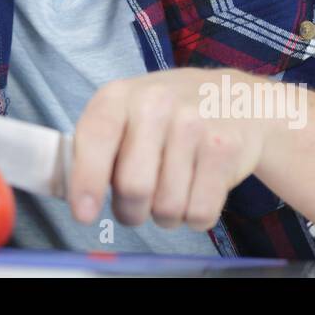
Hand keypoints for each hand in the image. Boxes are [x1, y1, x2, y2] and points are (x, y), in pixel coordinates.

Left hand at [69, 68, 275, 231]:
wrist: (236, 97)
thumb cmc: (168, 114)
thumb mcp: (125, 113)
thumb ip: (96, 149)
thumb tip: (78, 198)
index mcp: (118, 96)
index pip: (96, 138)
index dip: (87, 180)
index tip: (84, 213)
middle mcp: (155, 103)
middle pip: (132, 187)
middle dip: (130, 211)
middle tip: (136, 203)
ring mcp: (194, 124)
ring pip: (167, 207)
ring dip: (165, 215)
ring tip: (172, 189)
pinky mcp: (225, 149)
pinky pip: (200, 212)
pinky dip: (195, 217)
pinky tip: (197, 190)